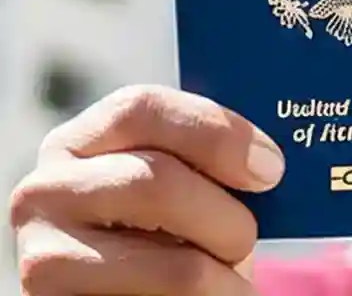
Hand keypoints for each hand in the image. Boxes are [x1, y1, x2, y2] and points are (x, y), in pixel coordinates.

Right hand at [8, 84, 284, 294]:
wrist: (127, 294)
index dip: (216, 133)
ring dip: (224, 281)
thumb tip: (272, 165)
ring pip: (174, 267)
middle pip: (156, 182)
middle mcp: (46, 189)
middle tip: (249, 241)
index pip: (142, 108)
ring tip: (233, 285)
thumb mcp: (177, 187)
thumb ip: (206, 165)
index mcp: (81, 141)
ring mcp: (44, 254)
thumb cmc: (166, 237)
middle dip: (228, 218)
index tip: (271, 168)